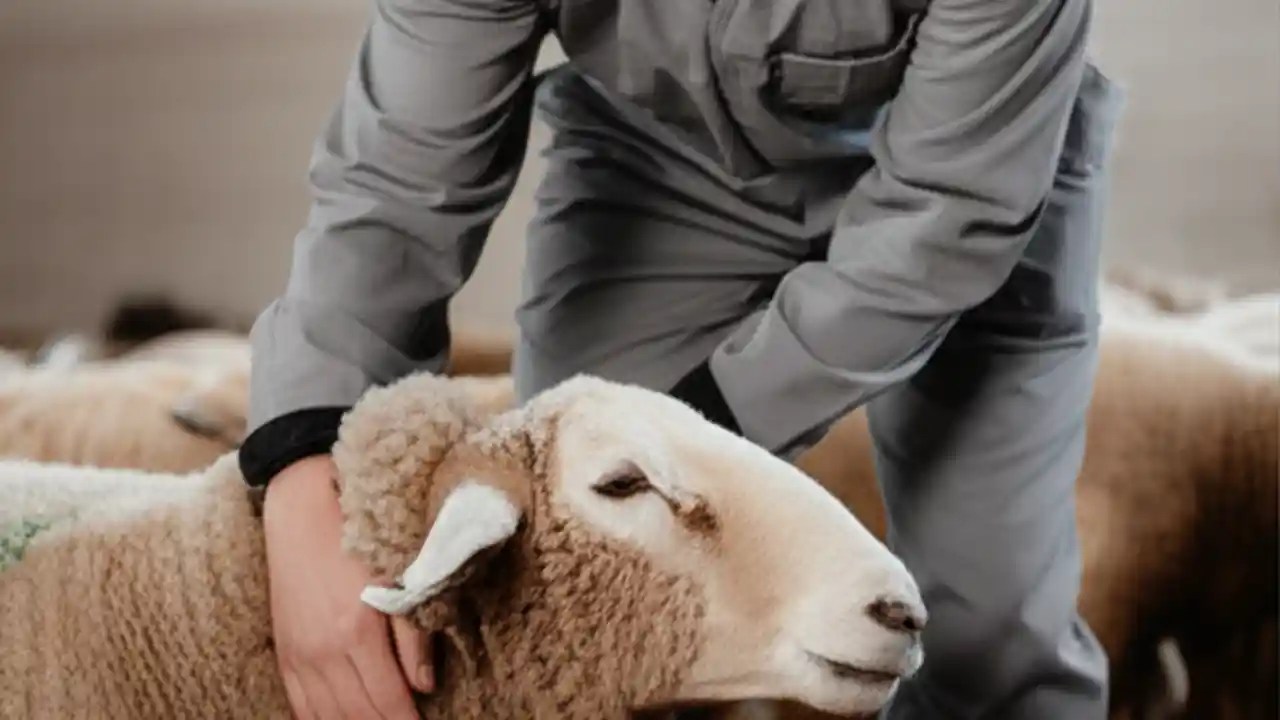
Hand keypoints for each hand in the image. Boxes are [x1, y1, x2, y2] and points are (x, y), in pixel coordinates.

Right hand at [263, 455, 432, 718]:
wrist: (301, 511)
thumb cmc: (359, 538)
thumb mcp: (399, 578)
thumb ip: (414, 636)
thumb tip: (426, 685)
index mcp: (357, 632)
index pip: (389, 702)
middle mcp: (323, 652)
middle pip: (359, 715)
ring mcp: (299, 655)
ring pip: (328, 716)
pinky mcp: (284, 652)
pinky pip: (300, 705)